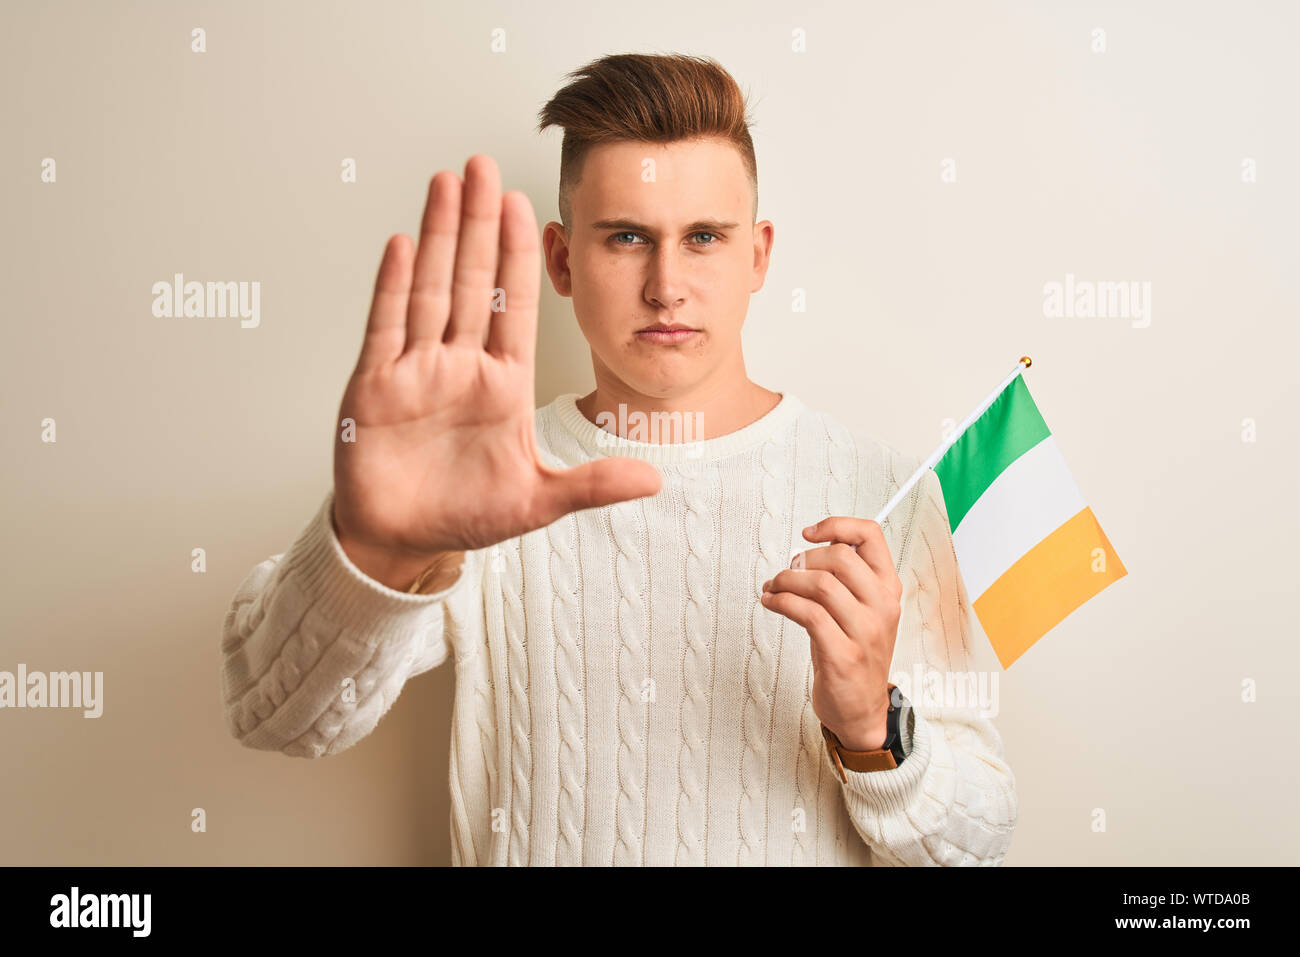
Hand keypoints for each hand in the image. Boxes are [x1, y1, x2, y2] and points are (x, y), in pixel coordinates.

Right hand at [331, 155, 662, 584]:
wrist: (404, 541)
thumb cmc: (466, 516)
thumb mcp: (537, 500)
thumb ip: (593, 485)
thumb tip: (656, 480)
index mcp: (503, 384)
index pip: (515, 304)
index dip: (519, 255)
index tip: (526, 206)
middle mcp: (461, 366)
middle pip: (471, 280)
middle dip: (478, 223)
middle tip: (484, 166)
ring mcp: (417, 370)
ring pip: (430, 288)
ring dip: (436, 235)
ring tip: (445, 183)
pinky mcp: (376, 386)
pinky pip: (386, 325)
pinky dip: (393, 284)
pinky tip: (403, 242)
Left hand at [759, 517, 901, 750]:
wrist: (862, 709)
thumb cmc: (856, 654)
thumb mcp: (862, 610)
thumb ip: (847, 578)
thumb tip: (813, 546)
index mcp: (889, 589)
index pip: (871, 536)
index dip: (836, 525)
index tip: (809, 534)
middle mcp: (882, 607)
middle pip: (839, 557)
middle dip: (801, 559)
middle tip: (785, 572)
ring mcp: (865, 632)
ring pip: (819, 584)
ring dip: (785, 581)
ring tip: (772, 589)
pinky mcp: (843, 655)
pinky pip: (807, 614)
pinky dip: (781, 602)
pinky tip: (772, 603)